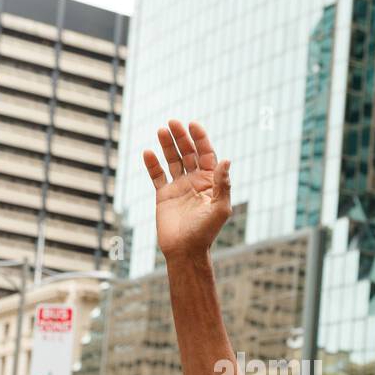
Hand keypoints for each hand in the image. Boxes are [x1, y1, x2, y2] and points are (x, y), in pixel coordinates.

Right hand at [143, 120, 231, 260]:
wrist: (185, 251)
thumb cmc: (205, 232)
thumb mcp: (219, 208)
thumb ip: (223, 184)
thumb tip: (226, 160)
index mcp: (210, 182)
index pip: (206, 154)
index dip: (200, 139)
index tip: (192, 125)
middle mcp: (195, 181)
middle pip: (188, 153)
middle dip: (181, 137)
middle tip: (172, 122)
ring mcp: (179, 187)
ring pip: (173, 160)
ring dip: (167, 145)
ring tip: (161, 130)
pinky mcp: (164, 195)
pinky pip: (157, 175)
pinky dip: (152, 164)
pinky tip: (148, 152)